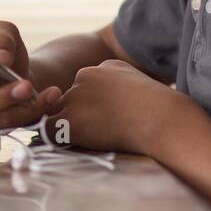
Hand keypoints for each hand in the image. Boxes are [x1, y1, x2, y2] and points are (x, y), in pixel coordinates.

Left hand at [52, 58, 190, 154]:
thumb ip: (124, 89)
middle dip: (79, 115)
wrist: (162, 119)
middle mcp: (86, 76)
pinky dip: (56, 137)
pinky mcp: (71, 118)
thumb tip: (117, 106)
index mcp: (106, 66)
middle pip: (70, 98)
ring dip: (69, 126)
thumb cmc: (162, 111)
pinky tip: (75, 143)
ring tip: (92, 138)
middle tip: (100, 130)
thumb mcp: (144, 88)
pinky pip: (49, 128)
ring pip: (59, 112)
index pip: (87, 85)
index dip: (94, 105)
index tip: (111, 117)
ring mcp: (76, 96)